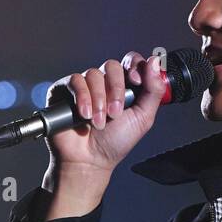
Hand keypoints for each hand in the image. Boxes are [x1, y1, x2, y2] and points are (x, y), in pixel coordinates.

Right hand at [43, 51, 165, 177]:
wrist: (90, 160)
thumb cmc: (115, 143)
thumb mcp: (143, 118)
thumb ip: (154, 91)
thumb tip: (155, 61)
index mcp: (125, 87)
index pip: (131, 61)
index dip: (134, 66)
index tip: (136, 81)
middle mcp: (105, 83)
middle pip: (112, 66)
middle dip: (116, 90)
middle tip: (115, 114)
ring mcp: (85, 85)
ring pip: (94, 75)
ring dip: (99, 101)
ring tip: (99, 123)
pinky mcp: (66, 89)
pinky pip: (76, 80)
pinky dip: (83, 98)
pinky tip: (85, 115)